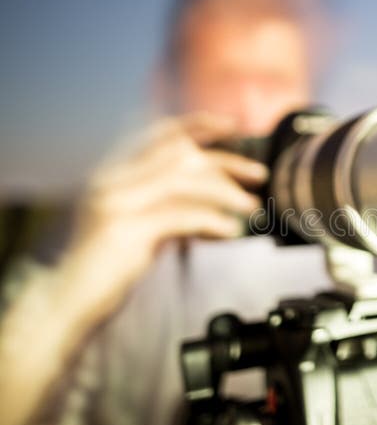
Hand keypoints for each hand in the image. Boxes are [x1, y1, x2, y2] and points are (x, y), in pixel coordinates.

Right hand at [57, 112, 267, 330]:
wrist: (68, 299)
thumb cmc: (107, 267)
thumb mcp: (141, 226)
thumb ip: (169, 207)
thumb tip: (217, 202)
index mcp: (114, 173)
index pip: (159, 135)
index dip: (196, 125)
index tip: (231, 125)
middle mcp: (112, 181)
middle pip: (180, 156)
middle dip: (226, 162)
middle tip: (260, 174)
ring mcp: (116, 203)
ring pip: (184, 182)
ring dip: (225, 193)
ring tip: (252, 207)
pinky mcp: (124, 231)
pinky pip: (180, 216)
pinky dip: (211, 221)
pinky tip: (229, 232)